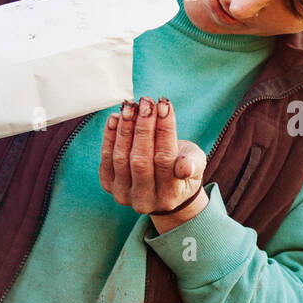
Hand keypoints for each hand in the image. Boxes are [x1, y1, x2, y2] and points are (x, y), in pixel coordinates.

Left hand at [100, 96, 208, 230]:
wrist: (165, 187)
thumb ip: (192, 164)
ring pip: (121, 158)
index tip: (164, 104)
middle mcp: (145, 200)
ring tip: (131, 106)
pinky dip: (110, 136)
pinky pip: (106, 159)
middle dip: (143, 127)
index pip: (165, 159)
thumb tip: (184, 168)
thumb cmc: (183, 168)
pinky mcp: (109, 185)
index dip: (164, 130)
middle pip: (140, 160)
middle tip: (146, 102)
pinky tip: (116, 117)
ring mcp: (124, 195)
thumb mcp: (196, 164)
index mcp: (170, 195)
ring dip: (125, 129)